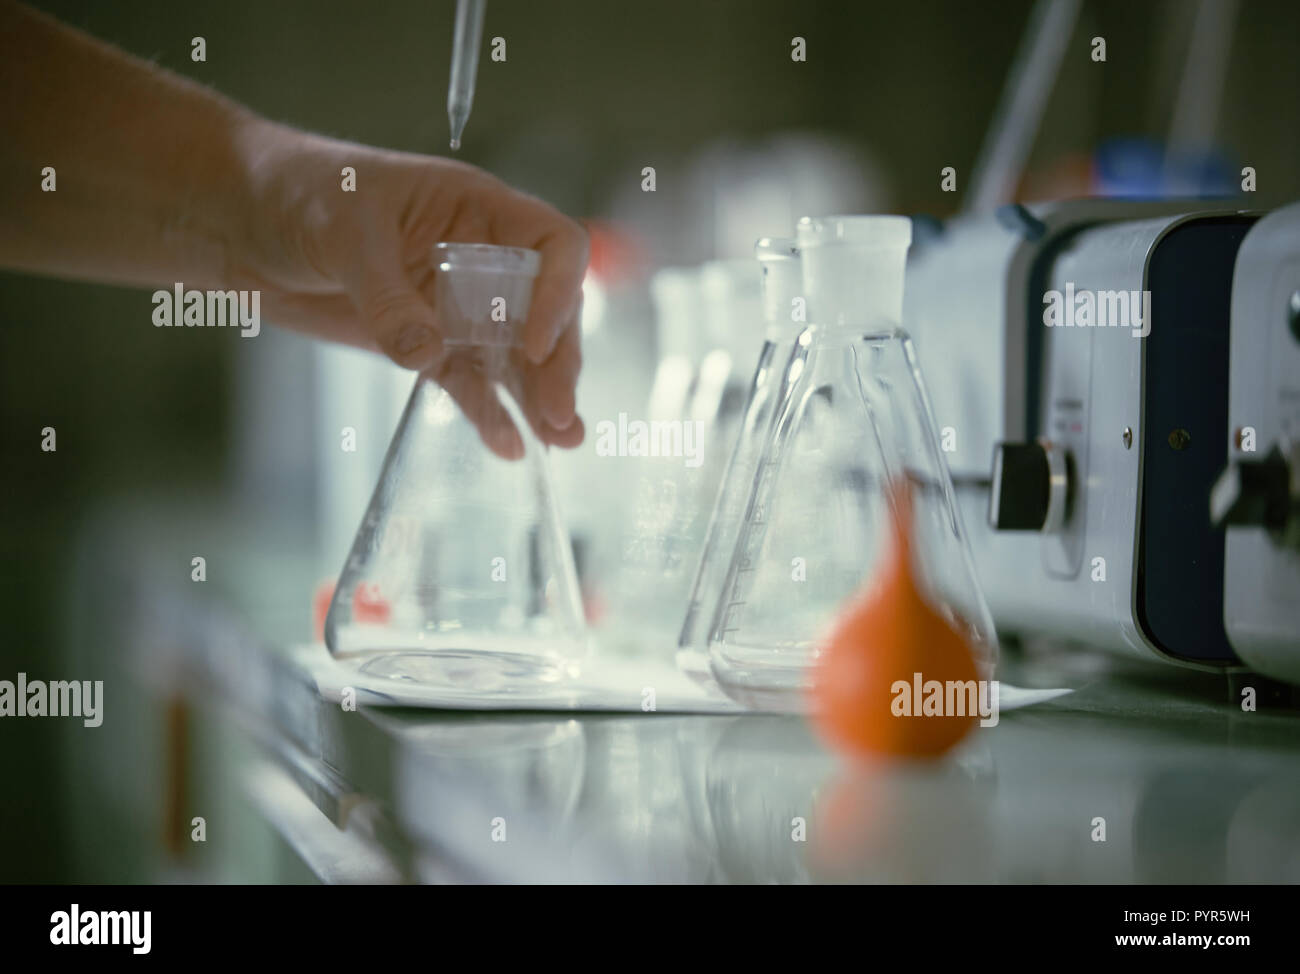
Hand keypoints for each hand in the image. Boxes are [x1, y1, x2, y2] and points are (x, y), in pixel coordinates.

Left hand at [230, 121, 586, 457]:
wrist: (238, 220)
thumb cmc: (295, 192)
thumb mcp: (342, 231)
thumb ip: (386, 296)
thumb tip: (427, 352)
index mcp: (476, 209)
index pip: (552, 245)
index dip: (558, 292)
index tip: (536, 343)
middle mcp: (479, 258)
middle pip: (544, 310)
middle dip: (556, 363)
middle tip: (561, 414)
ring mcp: (453, 304)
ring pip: (513, 354)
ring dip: (537, 396)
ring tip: (562, 440)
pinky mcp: (425, 343)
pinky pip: (468, 382)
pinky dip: (487, 412)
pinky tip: (507, 444)